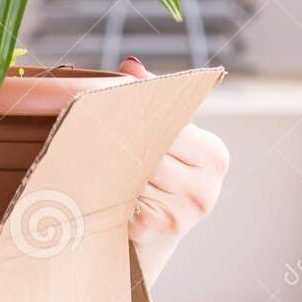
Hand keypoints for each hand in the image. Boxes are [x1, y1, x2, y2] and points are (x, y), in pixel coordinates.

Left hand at [117, 55, 229, 285]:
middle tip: (87, 130)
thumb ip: (151, 100)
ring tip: (95, 161)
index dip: (136, 117)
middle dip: (118, 142)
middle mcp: (207, 187)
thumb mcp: (165, 139)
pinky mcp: (158, 229)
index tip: (106, 106)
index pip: (169, 126)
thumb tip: (130, 65)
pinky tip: (104, 190)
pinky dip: (108, 191)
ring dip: (109, 167)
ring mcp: (185, 213)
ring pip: (130, 172)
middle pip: (147, 150)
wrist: (152, 236)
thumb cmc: (156, 176)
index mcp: (214, 155)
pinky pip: (121, 197)